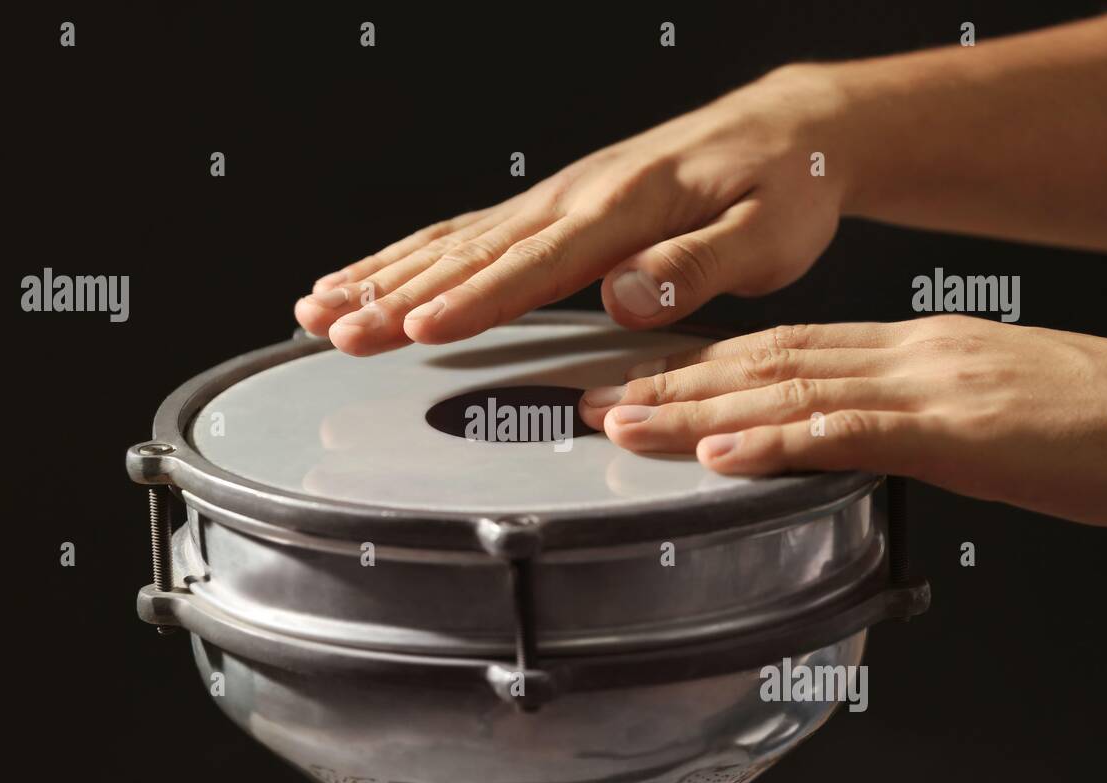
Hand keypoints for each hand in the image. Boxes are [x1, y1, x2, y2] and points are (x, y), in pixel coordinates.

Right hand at [294, 65, 850, 354]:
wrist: (787, 130)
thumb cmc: (785, 187)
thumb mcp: (769, 234)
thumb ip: (697, 268)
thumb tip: (626, 297)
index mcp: (626, 206)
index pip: (537, 262)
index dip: (475, 299)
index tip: (417, 328)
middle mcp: (577, 196)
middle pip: (470, 251)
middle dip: (394, 293)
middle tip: (330, 329)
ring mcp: (558, 198)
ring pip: (451, 240)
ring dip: (381, 274)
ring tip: (318, 307)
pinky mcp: (554, 208)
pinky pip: (466, 232)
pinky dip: (409, 256)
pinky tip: (370, 276)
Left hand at [578, 316, 1106, 527]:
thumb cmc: (1090, 423)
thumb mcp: (975, 416)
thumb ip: (900, 422)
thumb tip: (836, 442)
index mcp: (906, 351)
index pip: (782, 351)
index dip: (699, 365)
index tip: (637, 381)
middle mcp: (904, 355)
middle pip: (764, 362)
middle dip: (671, 382)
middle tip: (592, 401)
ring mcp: (928, 385)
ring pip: (788, 388)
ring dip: (696, 408)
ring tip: (622, 422)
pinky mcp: (958, 430)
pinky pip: (852, 431)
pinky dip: (779, 439)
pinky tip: (720, 453)